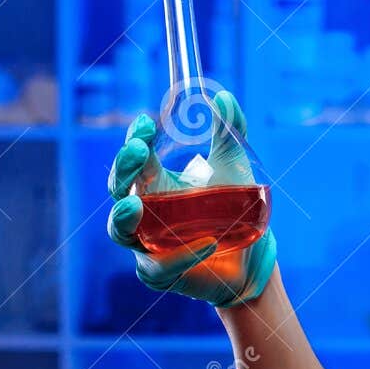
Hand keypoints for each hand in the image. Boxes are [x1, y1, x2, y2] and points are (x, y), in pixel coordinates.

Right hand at [106, 91, 276, 308]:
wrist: (252, 255)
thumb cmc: (234, 208)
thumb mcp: (233, 166)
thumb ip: (229, 131)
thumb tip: (222, 96)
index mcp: (154, 181)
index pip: (134, 156)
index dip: (135, 137)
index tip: (149, 122)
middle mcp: (144, 210)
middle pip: (117, 188)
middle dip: (123, 169)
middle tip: (138, 150)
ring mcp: (147, 242)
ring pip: (119, 231)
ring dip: (123, 217)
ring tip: (136, 206)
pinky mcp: (160, 272)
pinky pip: (159, 267)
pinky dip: (181, 256)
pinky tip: (206, 243)